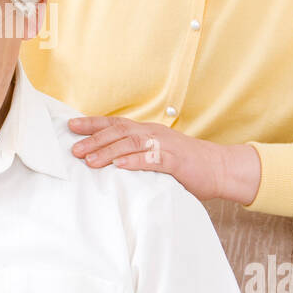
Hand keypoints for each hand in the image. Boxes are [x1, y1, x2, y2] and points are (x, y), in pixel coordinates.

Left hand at [69, 116, 260, 205]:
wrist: (221, 168)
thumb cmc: (187, 165)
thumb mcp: (157, 155)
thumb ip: (137, 155)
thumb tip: (108, 162)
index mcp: (148, 131)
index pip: (115, 124)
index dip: (93, 124)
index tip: (71, 127)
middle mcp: (154, 134)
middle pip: (119, 131)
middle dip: (94, 139)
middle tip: (74, 149)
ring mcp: (165, 146)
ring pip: (132, 143)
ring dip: (109, 151)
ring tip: (90, 160)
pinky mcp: (176, 161)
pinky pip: (153, 159)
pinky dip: (134, 162)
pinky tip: (119, 167)